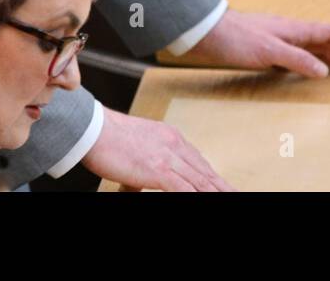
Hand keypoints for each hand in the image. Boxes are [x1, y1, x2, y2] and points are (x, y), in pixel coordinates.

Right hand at [82, 107, 234, 190]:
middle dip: (222, 186)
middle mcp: (174, 144)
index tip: (223, 185)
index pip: (198, 160)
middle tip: (236, 193)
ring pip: (201, 181)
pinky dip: (197, 196)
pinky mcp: (159, 170)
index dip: (212, 175)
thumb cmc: (106, 138)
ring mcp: (168, 157)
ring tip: (231, 198)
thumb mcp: (132, 149)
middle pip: (205, 171)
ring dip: (216, 192)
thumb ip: (140, 167)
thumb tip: (135, 185)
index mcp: (169, 137)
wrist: (93, 129)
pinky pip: (184, 188)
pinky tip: (207, 200)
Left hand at [184, 9, 329, 77]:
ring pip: (305, 47)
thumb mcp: (269, 51)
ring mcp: (272, 37)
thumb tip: (324, 70)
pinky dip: (301, 63)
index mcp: (292, 29)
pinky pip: (289, 54)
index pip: (328, 32)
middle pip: (319, 41)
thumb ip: (297, 59)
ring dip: (321, 58)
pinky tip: (297, 72)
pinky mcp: (259, 46)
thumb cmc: (234, 38)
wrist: (203, 31)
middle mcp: (285, 30)